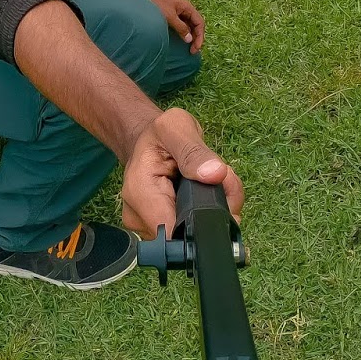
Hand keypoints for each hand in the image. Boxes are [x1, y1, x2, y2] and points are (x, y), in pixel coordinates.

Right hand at [121, 108, 243, 238]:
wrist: (148, 142)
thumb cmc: (159, 134)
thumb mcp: (175, 128)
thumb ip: (194, 152)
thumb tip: (215, 175)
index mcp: (140, 193)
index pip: (173, 231)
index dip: (205, 218)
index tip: (219, 192)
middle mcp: (141, 217)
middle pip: (191, 231)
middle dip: (217, 206)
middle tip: (220, 177)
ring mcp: (152, 227)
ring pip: (198, 229)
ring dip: (217, 205)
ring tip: (212, 178)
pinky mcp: (166, 228)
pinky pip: (196, 226)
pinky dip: (212, 208)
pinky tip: (208, 188)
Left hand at [137, 0, 204, 53]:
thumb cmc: (156, 2)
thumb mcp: (169, 16)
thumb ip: (181, 28)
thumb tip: (190, 39)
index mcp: (187, 7)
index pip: (200, 23)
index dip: (200, 36)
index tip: (196, 48)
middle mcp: (185, 9)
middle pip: (195, 25)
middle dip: (196, 38)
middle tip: (192, 51)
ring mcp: (178, 12)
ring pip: (188, 26)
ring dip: (189, 36)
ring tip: (188, 48)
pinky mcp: (171, 14)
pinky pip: (181, 25)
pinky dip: (182, 33)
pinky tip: (180, 39)